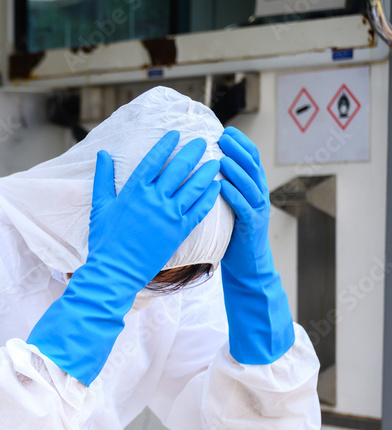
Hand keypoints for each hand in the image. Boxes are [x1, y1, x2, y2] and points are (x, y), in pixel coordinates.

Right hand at [82, 129, 221, 313]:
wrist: (115, 271)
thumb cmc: (104, 240)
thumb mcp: (100, 206)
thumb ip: (103, 178)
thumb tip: (102, 153)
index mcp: (134, 191)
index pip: (154, 160)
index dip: (166, 144)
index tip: (176, 133)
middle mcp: (154, 199)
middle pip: (178, 169)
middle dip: (192, 152)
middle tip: (203, 141)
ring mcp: (169, 215)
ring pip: (193, 187)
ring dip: (206, 172)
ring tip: (216, 162)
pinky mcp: (179, 231)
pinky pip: (199, 210)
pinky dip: (209, 197)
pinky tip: (216, 188)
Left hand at [219, 126, 270, 276]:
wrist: (247, 262)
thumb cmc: (233, 230)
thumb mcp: (229, 202)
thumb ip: (224, 184)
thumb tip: (205, 164)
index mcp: (254, 186)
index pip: (251, 158)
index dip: (241, 143)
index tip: (226, 131)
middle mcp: (259, 194)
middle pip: (252, 166)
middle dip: (239, 150)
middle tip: (223, 137)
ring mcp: (257, 210)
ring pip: (250, 185)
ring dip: (236, 171)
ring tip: (222, 159)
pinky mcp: (252, 226)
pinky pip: (244, 208)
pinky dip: (234, 196)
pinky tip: (222, 188)